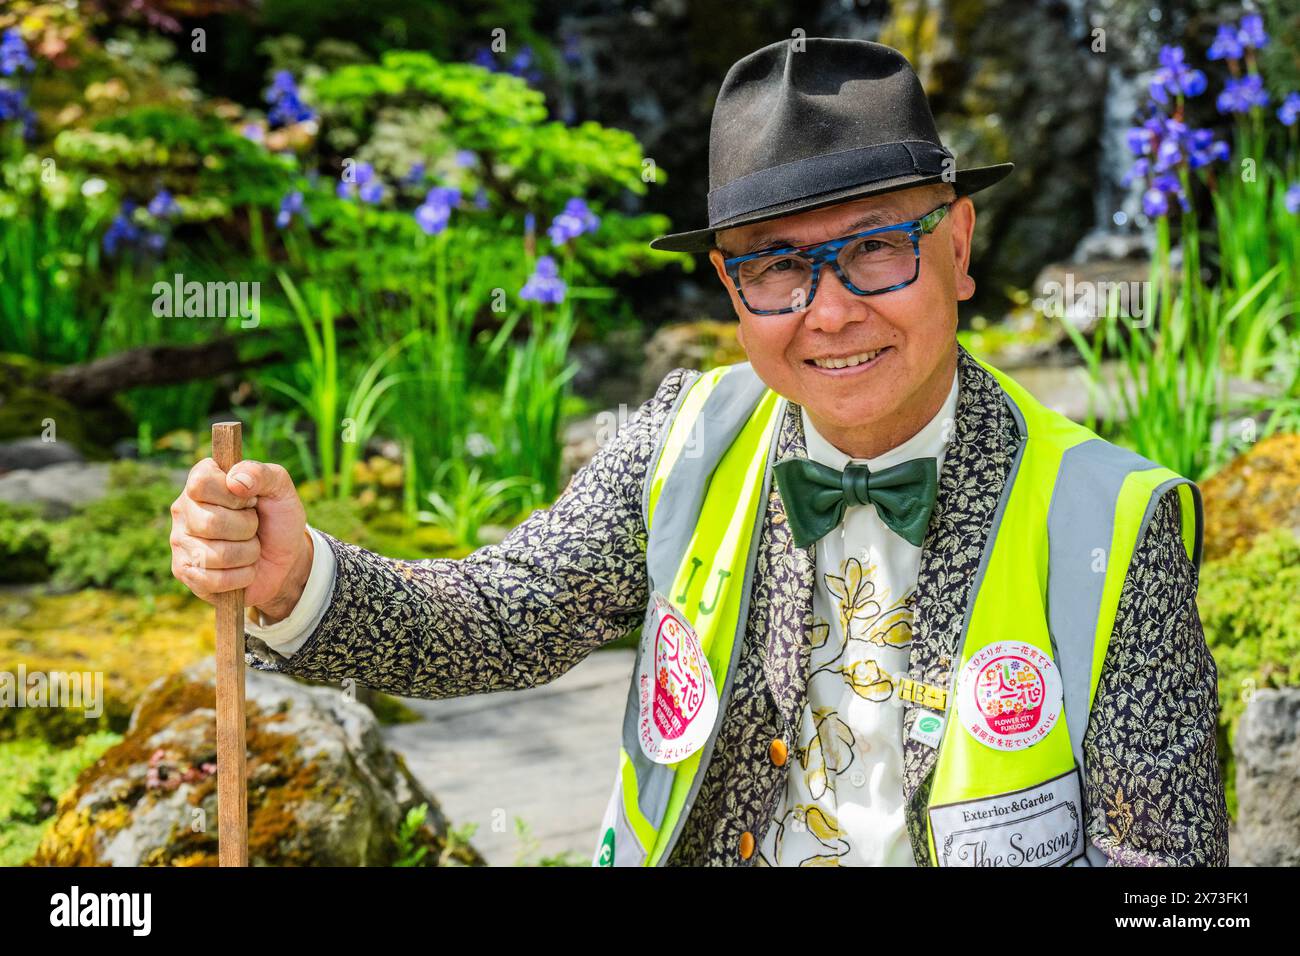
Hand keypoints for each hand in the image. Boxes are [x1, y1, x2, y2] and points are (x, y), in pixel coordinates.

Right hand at [169, 458, 311, 620]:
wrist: (285, 559)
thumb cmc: (278, 518)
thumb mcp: (280, 489)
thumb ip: (261, 474)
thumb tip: (235, 480)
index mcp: (202, 481)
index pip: (201, 482)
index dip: (233, 496)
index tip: (250, 500)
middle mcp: (183, 509)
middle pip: (211, 522)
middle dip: (247, 528)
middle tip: (254, 527)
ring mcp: (180, 541)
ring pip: (216, 554)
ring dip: (248, 554)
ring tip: (250, 548)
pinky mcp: (185, 572)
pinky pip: (214, 580)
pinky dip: (242, 576)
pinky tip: (244, 569)